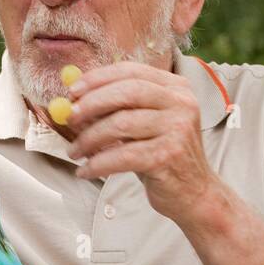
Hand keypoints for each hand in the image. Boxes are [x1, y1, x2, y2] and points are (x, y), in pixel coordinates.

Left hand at [65, 61, 223, 228]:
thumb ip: (116, 106)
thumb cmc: (161, 154)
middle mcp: (181, 104)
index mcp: (176, 88)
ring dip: (89, 138)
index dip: (98, 78)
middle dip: (92, 103)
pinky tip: (85, 171)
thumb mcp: (143, 124)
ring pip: (121, 124)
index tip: (72, 91)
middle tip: (69, 118)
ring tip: (75, 151)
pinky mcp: (168, 156)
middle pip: (127, 92)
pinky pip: (122, 155)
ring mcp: (178, 129)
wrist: (193, 192)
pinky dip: (97, 164)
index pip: (131, 72)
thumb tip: (73, 96)